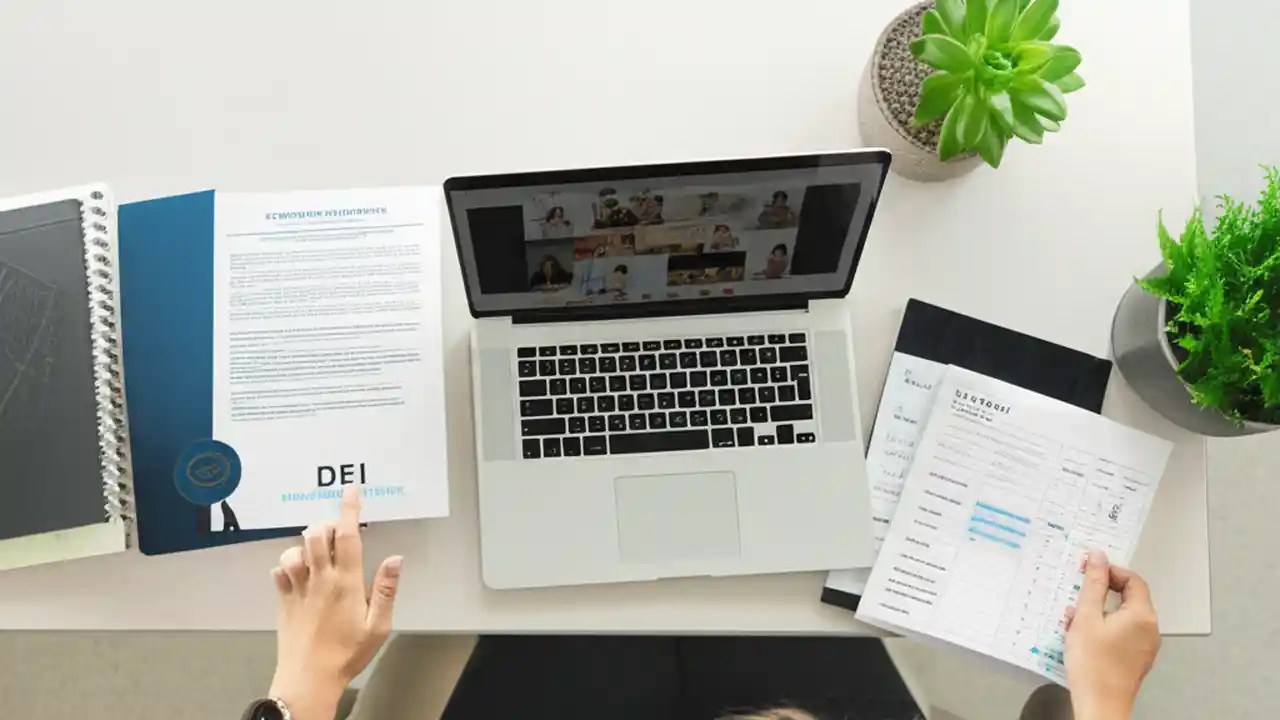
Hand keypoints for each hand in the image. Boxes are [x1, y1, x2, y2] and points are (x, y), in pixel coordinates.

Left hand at [268, 486, 402, 719]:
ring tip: (318, 555)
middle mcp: (319, 580)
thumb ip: (386, 589)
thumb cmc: (347, 654)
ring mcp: (297, 589)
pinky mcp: (283, 601)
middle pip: (314, 534)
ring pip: (293, 550)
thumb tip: (395, 559)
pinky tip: (297, 574)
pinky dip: (287, 566)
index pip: (346, 536)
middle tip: (337, 532)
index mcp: (345, 582)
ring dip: (305, 546)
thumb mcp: (379, 626)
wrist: (308, 679)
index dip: (349, 509)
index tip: (351, 491)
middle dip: (325, 524)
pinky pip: (278, 572)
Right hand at [1065, 550, 1160, 719]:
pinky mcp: (1135, 657)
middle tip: (1079, 591)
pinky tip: (1082, 634)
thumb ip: (1093, 585)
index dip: (1111, 570)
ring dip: (1099, 610)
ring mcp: (1144, 645)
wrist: (1100, 704)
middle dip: (1102, 591)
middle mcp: (1149, 629)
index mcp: (1142, 616)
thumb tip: (1098, 559)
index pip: (1133, 580)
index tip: (1090, 569)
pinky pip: (1121, 632)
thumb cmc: (1094, 666)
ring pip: (1122, 616)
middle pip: (1129, 597)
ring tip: (1074, 617)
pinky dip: (1103, 626)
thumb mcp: (1086, 617)